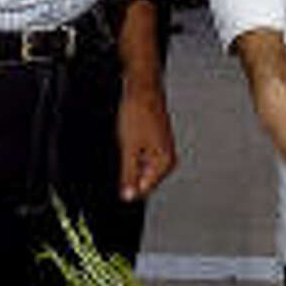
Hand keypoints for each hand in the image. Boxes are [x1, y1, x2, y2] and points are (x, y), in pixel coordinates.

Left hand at [117, 82, 176, 201]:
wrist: (142, 88)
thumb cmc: (138, 112)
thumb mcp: (128, 149)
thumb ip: (129, 175)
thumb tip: (128, 196)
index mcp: (165, 163)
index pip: (145, 190)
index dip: (128, 188)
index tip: (117, 181)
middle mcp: (168, 159)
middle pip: (144, 180)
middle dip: (130, 173)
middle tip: (123, 153)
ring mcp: (163, 151)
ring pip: (141, 168)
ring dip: (130, 161)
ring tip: (127, 142)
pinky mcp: (156, 142)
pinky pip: (142, 156)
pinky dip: (132, 152)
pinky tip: (128, 139)